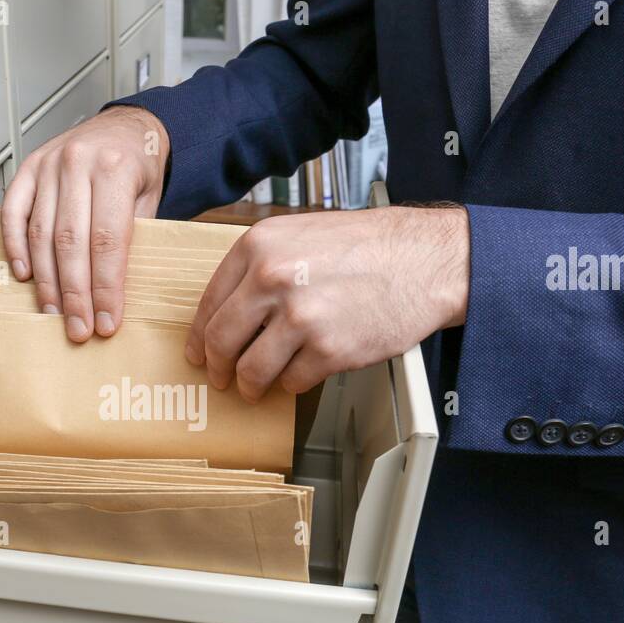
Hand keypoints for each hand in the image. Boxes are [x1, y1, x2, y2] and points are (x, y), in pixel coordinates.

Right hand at [1, 105, 169, 342]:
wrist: (127, 127)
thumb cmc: (139, 167)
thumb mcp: (150, 200)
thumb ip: (130, 239)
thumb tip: (112, 295)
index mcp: (115, 170)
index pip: (107, 241)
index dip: (105, 287)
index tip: (106, 321)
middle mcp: (78, 164)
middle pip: (71, 242)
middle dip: (74, 293)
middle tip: (78, 328)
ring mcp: (49, 164)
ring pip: (41, 233)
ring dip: (46, 281)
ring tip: (53, 313)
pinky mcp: (29, 168)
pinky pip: (14, 213)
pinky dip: (15, 246)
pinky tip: (24, 275)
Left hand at [185, 207, 469, 400]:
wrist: (425, 260)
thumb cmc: (368, 246)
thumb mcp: (301, 234)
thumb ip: (261, 264)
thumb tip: (229, 306)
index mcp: (259, 247)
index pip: (208, 302)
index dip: (199, 335)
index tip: (198, 352)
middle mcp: (272, 279)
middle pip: (221, 340)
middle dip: (217, 367)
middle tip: (221, 378)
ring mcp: (300, 317)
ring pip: (251, 370)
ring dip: (250, 385)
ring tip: (256, 388)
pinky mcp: (328, 350)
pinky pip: (292, 382)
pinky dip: (293, 384)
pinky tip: (302, 374)